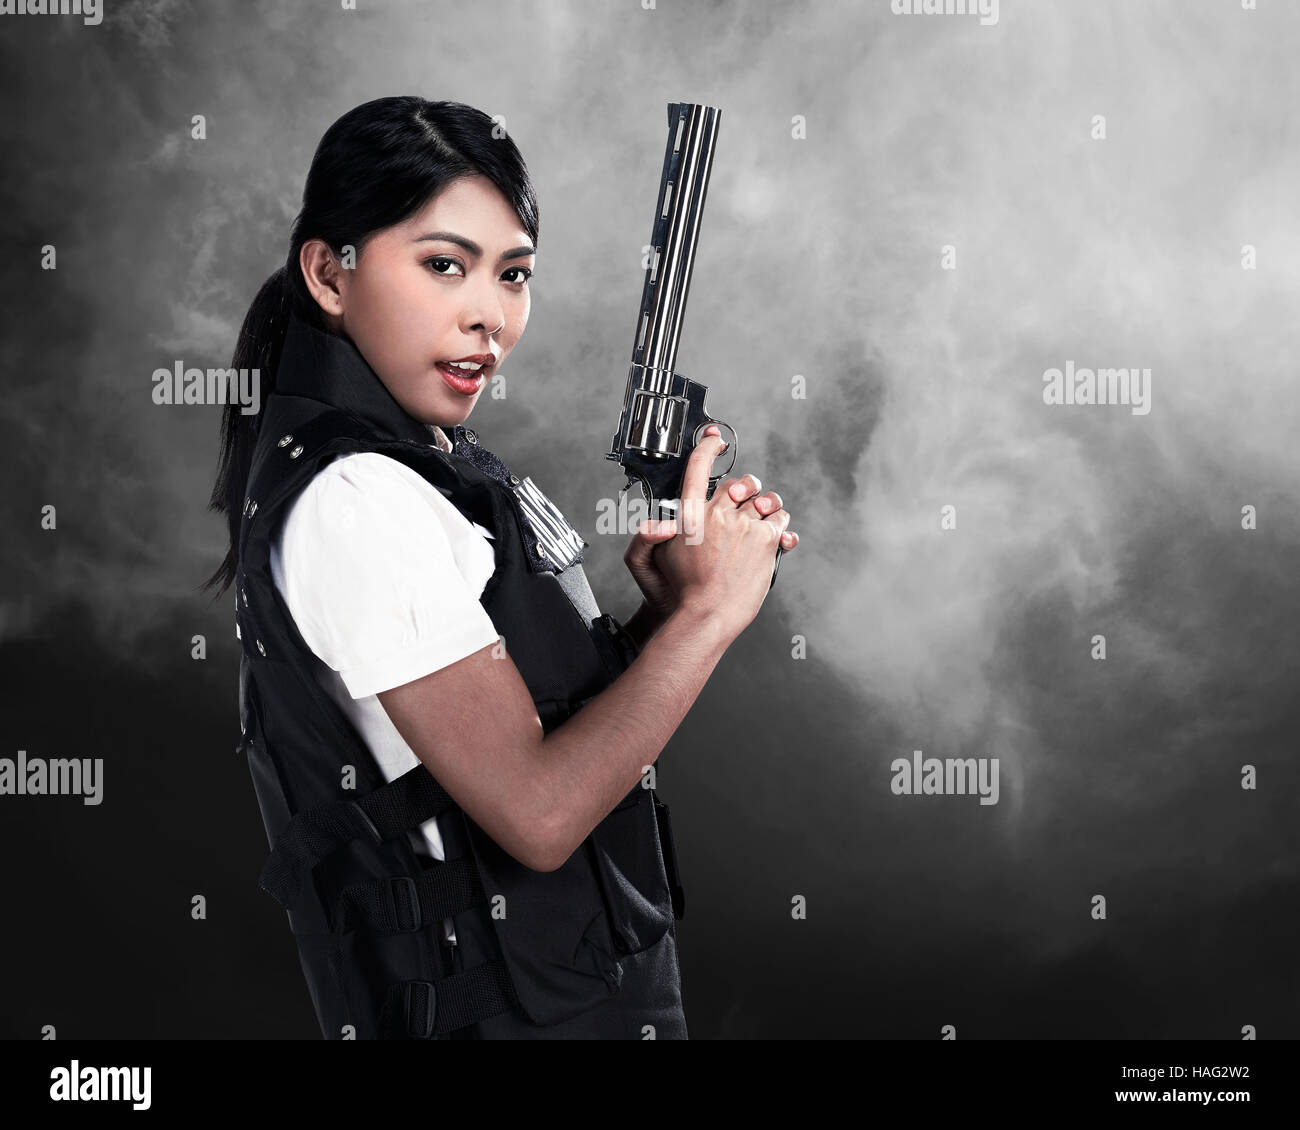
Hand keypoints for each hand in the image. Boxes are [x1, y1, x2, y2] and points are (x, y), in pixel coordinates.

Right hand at [646, 425, 798, 641]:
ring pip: (764, 500)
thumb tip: (656, 522)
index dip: (707, 448)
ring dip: (765, 508)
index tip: (715, 440)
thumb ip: (647, 537)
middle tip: (744, 503)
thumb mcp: (651, 562)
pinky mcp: (766, 540)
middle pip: (738, 483)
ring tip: (760, 523)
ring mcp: (744, 526)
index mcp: (690, 515)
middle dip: (745, 489)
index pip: (698, 468)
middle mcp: (718, 515)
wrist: (708, 615)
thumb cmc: (682, 592)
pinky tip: (773, 539)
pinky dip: (780, 527)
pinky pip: (780, 520)